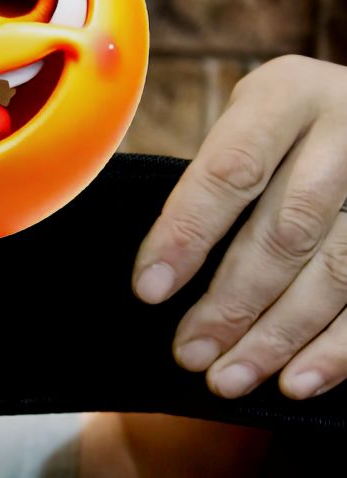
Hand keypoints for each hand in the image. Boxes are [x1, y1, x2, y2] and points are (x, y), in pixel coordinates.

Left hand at [132, 55, 346, 399]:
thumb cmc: (284, 136)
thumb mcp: (247, 127)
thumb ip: (215, 182)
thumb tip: (157, 280)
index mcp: (287, 95)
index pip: (231, 170)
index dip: (187, 234)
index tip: (149, 292)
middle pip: (286, 229)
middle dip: (233, 302)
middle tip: (190, 354)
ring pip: (336, 270)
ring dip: (280, 335)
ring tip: (231, 377)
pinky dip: (338, 349)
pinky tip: (298, 382)